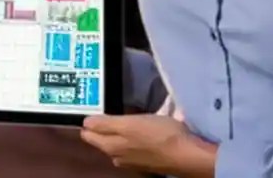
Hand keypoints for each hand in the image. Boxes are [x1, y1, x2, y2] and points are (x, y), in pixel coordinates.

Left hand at [80, 114, 216, 177]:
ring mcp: (133, 162)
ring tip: (123, 121)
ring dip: (118, 135)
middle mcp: (118, 158)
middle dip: (101, 129)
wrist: (188, 155)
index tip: (92, 110)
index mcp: (110, 147)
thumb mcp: (128, 124)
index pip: (88, 135)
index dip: (88, 122)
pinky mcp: (148, 162)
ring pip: (118, 146)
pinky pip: (133, 149)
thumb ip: (105, 124)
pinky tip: (140, 133)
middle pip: (102, 141)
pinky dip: (133, 141)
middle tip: (107, 112)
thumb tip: (85, 123)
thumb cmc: (158, 135)